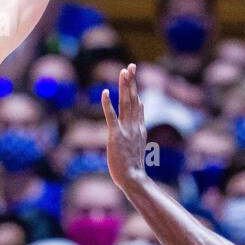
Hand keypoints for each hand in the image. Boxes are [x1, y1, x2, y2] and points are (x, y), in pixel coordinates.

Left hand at [101, 63, 145, 191]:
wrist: (133, 179)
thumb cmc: (133, 168)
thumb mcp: (137, 148)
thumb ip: (138, 134)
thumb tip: (139, 122)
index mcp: (140, 128)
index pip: (138, 104)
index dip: (134, 89)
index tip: (132, 75)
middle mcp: (135, 125)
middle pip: (133, 99)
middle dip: (132, 82)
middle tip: (130, 66)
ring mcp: (126, 129)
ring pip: (126, 103)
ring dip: (124, 86)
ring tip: (123, 71)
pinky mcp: (115, 135)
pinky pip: (111, 116)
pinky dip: (107, 103)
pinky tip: (105, 92)